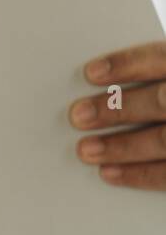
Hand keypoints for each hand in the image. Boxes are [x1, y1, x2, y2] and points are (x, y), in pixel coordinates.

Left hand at [69, 40, 165, 189]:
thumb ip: (156, 76)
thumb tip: (101, 80)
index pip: (163, 58)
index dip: (127, 64)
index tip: (90, 73)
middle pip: (163, 101)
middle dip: (117, 109)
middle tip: (78, 115)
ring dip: (122, 147)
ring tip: (86, 150)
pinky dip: (142, 176)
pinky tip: (112, 174)